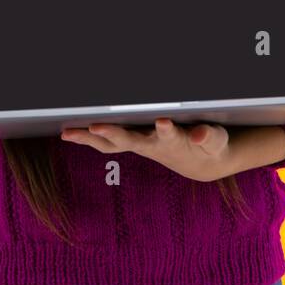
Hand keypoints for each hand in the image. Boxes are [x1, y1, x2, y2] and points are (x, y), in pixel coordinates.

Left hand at [60, 117, 234, 181]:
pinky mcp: (133, 141)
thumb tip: (200, 134)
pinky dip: (89, 138)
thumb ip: (209, 136)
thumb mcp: (216, 140)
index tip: (162, 122)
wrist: (200, 162)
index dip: (166, 130)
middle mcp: (153, 145)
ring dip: (90, 140)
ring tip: (68, 133)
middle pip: (130, 140)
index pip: (171, 135)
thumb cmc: (209, 146)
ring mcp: (141, 144)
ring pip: (112, 144)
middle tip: (95, 127)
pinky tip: (70, 133)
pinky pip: (107, 141)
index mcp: (176, 142)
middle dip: (113, 134)